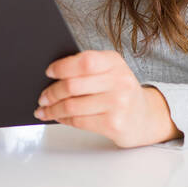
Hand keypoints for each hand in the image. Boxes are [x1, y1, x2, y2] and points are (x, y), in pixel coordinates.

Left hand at [34, 50, 180, 147]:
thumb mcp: (111, 72)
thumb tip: (52, 75)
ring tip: (44, 109)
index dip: (63, 66)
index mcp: (115, 62)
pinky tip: (58, 117)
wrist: (145, 118)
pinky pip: (79, 121)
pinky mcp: (114, 124)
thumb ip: (88, 69)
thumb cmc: (120, 91)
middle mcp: (119, 81)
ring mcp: (118, 104)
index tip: (48, 72)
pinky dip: (63, 119)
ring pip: (72, 105)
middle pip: (73, 85)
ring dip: (53, 109)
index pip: (85, 61)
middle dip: (52, 92)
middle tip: (42, 97)